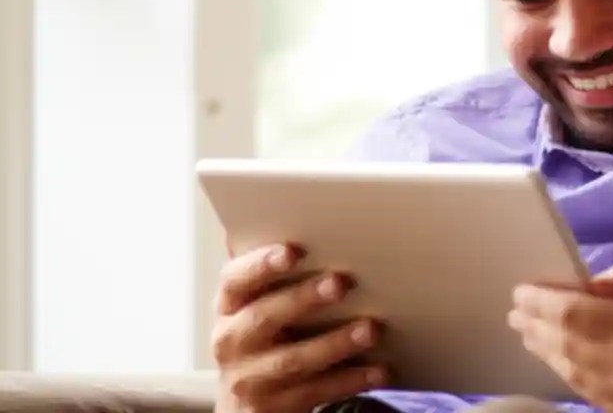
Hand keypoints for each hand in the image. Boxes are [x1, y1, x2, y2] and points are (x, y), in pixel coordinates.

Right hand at [211, 244, 387, 411]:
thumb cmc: (266, 337)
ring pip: (293, 360)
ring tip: (371, 329)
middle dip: (303, 299)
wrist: (247, 404)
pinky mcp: (272, 408)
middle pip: (264, 317)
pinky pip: (316, 392)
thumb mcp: (261, 305)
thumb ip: (278, 273)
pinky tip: (379, 369)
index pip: (235, 280)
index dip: (261, 264)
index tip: (292, 250)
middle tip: (340, 283)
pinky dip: (350, 379)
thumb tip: (318, 222)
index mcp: (230, 306)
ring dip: (335, 343)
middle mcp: (232, 341)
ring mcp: (249, 378)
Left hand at [508, 258, 612, 412]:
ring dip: (546, 350)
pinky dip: (570, 373)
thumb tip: (588, 287)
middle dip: (535, 325)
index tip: (521, 290)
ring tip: (529, 333)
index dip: (540, 301)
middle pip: (562, 343)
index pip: (569, 312)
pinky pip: (590, 394)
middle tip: (516, 311)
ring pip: (571, 372)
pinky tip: (561, 359)